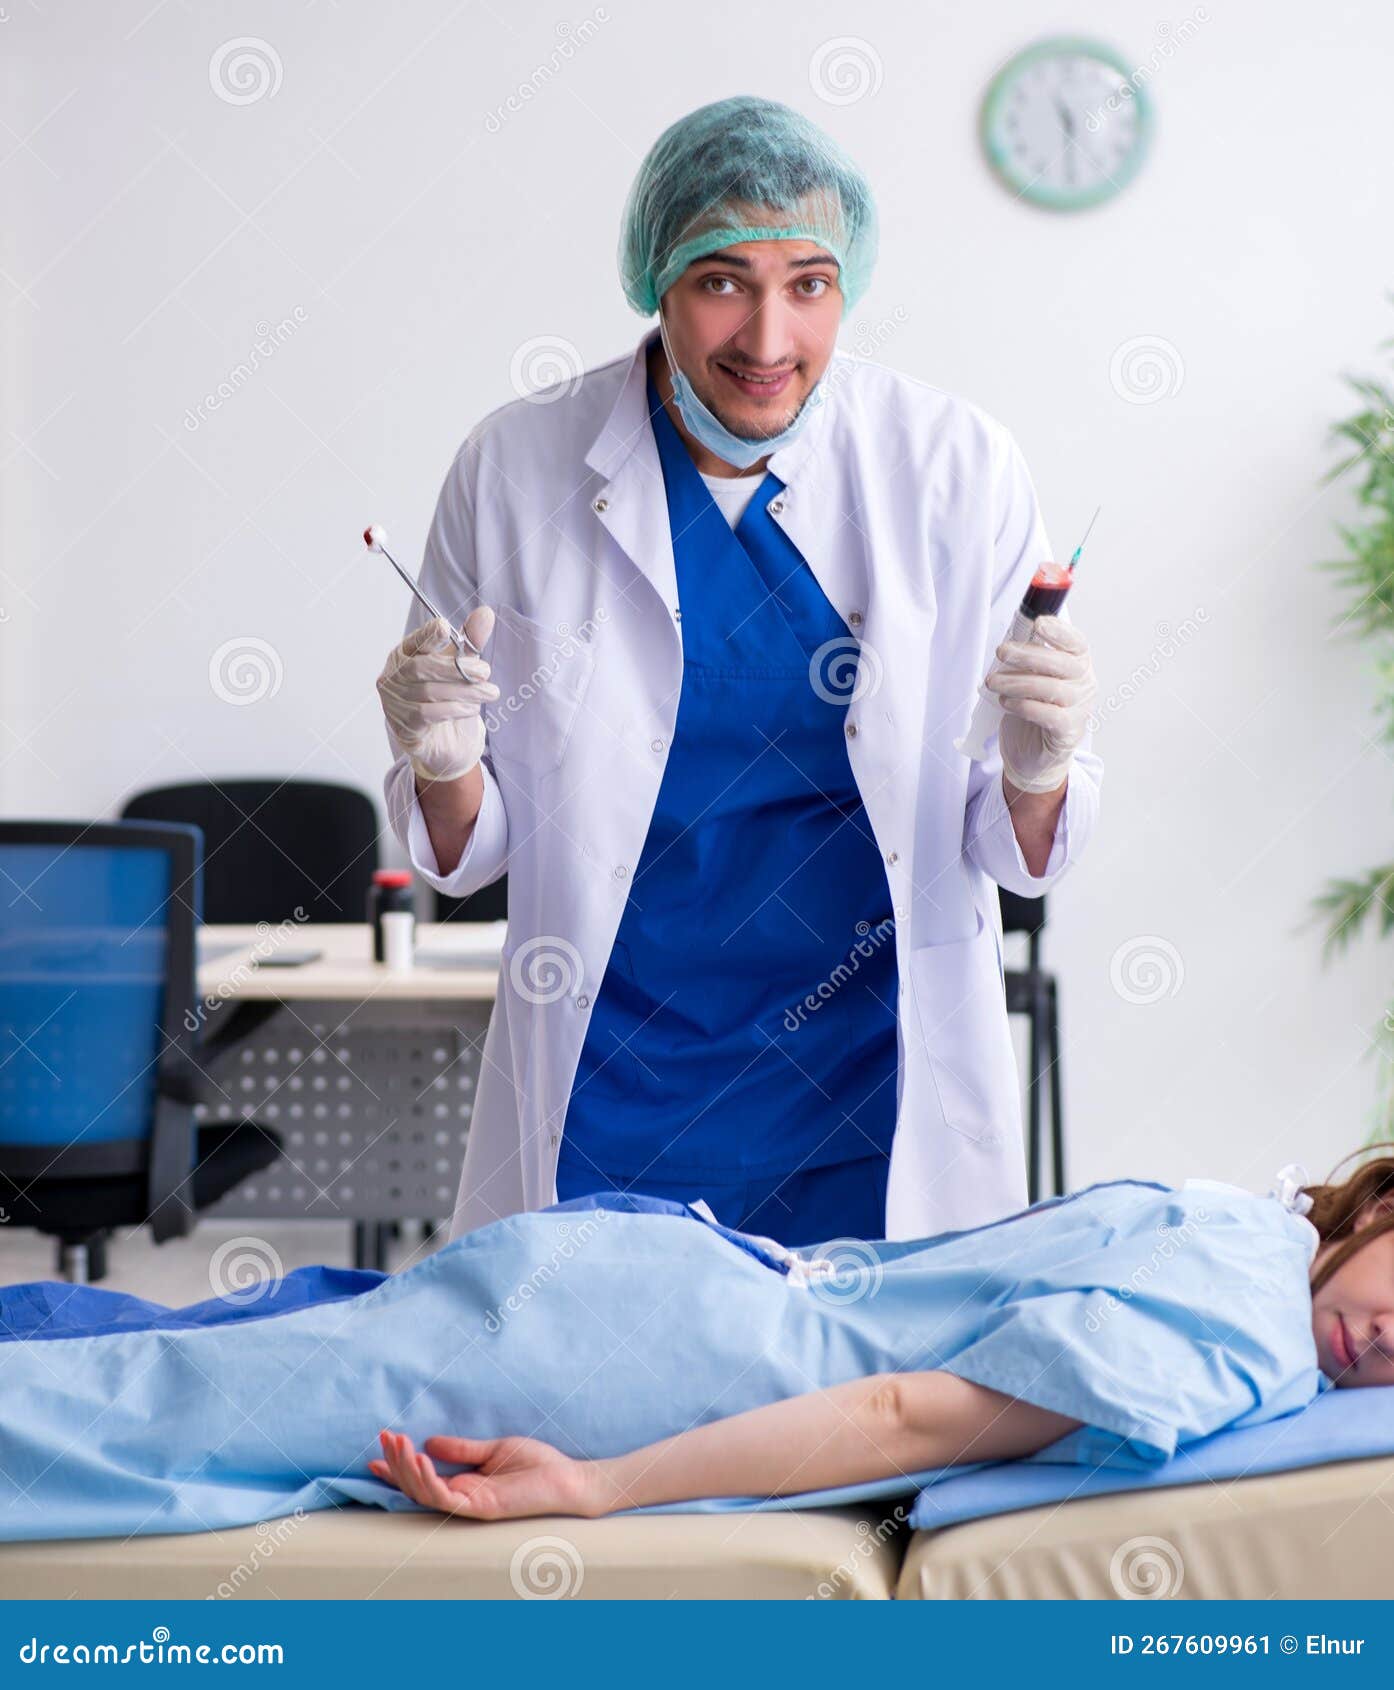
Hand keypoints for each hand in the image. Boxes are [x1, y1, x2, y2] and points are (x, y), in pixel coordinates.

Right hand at [368, 1428, 613, 1520]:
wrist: (567, 1479)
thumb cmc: (536, 1465)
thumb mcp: (494, 1449)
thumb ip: (462, 1449)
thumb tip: (429, 1442)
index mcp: (464, 1484)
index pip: (422, 1476)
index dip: (397, 1466)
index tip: (377, 1447)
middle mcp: (462, 1497)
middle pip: (417, 1485)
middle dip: (396, 1463)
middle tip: (384, 1438)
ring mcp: (470, 1505)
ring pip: (426, 1492)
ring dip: (407, 1469)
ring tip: (397, 1443)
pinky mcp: (481, 1507)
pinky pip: (447, 1497)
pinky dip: (430, 1480)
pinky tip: (421, 1458)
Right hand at [376, 606, 498, 784]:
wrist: (450, 743)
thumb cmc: (450, 698)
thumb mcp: (463, 667)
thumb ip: (471, 641)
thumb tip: (486, 613)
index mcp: (405, 655)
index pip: (414, 642)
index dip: (427, 635)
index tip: (444, 627)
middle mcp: (393, 677)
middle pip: (422, 667)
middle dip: (457, 668)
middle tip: (485, 672)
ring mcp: (394, 703)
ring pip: (429, 692)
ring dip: (464, 691)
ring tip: (489, 693)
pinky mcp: (403, 726)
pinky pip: (427, 714)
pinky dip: (453, 709)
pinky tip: (471, 708)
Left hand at [986, 614, 1096, 794]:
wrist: (1031, 754)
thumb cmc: (1032, 710)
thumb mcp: (1030, 678)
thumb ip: (1028, 659)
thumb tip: (1010, 638)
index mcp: (1078, 665)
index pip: (1076, 643)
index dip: (1059, 631)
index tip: (1038, 622)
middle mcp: (1084, 685)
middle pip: (1062, 664)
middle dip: (1028, 655)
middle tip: (1001, 651)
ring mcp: (1080, 709)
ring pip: (1051, 689)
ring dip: (1017, 682)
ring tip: (993, 682)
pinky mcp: (1068, 732)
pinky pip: (1049, 715)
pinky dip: (1024, 706)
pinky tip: (1007, 703)